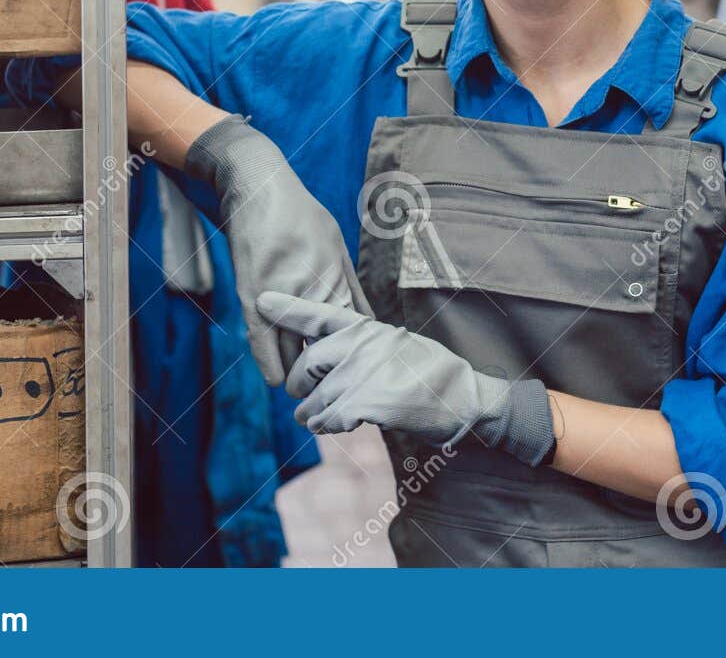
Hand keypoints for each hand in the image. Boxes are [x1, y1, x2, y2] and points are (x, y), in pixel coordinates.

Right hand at [184, 116, 371, 383]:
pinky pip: (263, 339)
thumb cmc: (300, 217)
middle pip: (328, 346)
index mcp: (336, 278)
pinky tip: (280, 379)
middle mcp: (313, 289)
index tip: (365, 377)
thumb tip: (368, 320)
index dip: (360, 357)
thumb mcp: (336, 247)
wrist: (258, 188)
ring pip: (295, 348)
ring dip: (302, 373)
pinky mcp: (252, 296)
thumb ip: (349, 285)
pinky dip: (271, 361)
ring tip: (311, 394)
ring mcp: (283, 295)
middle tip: (340, 395)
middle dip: (334, 372)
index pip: (354, 331)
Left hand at [255, 292, 554, 465]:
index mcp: (366, 328)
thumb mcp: (395, 344)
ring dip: (315, 414)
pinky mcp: (364, 403)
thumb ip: (361, 345)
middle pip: (305, 364)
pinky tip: (346, 424)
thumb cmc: (431, 373)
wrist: (464, 399)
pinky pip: (327, 419)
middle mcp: (360, 345)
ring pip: (313, 400)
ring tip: (330, 417)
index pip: (318, 314)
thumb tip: (327, 357)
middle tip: (305, 397)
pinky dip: (331, 426)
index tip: (261, 299)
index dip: (287, 308)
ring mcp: (361, 373)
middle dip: (301, 386)